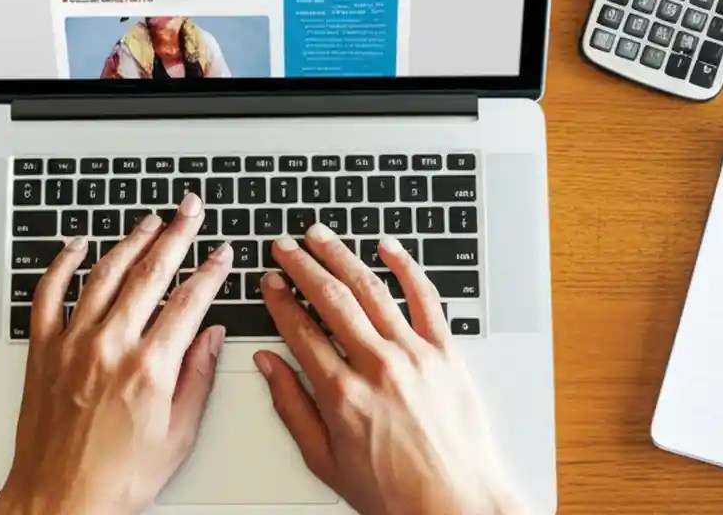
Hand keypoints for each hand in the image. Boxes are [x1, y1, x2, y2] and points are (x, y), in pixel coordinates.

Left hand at [0, 194, 229, 514]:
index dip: (210, 271)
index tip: (222, 253)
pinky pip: (48, 294)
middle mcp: (109, 347)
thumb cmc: (116, 479)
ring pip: (104, 274)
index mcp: (150, 368)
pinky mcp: (43, 351)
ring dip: (130, 241)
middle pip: (150, 273)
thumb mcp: (178, 435)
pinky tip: (77, 245)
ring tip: (149, 221)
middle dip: (176, 234)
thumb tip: (210, 337)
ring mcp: (72, 344)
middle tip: (190, 210)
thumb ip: (197, 379)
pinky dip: (62, 264)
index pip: (189, 301)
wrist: (59, 502)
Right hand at [254, 225, 525, 514]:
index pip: (300, 330)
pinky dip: (406, 267)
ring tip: (320, 236)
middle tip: (284, 247)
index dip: (279, 300)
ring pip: (371, 289)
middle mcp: (377, 366)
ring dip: (341, 256)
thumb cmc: (394, 492)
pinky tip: (387, 247)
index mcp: (341, 394)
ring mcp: (415, 355)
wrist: (455, 506)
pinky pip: (425, 297)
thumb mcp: (325, 460)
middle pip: (330, 298)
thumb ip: (291, 407)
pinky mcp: (446, 353)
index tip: (269, 282)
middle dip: (301, 266)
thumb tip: (267, 365)